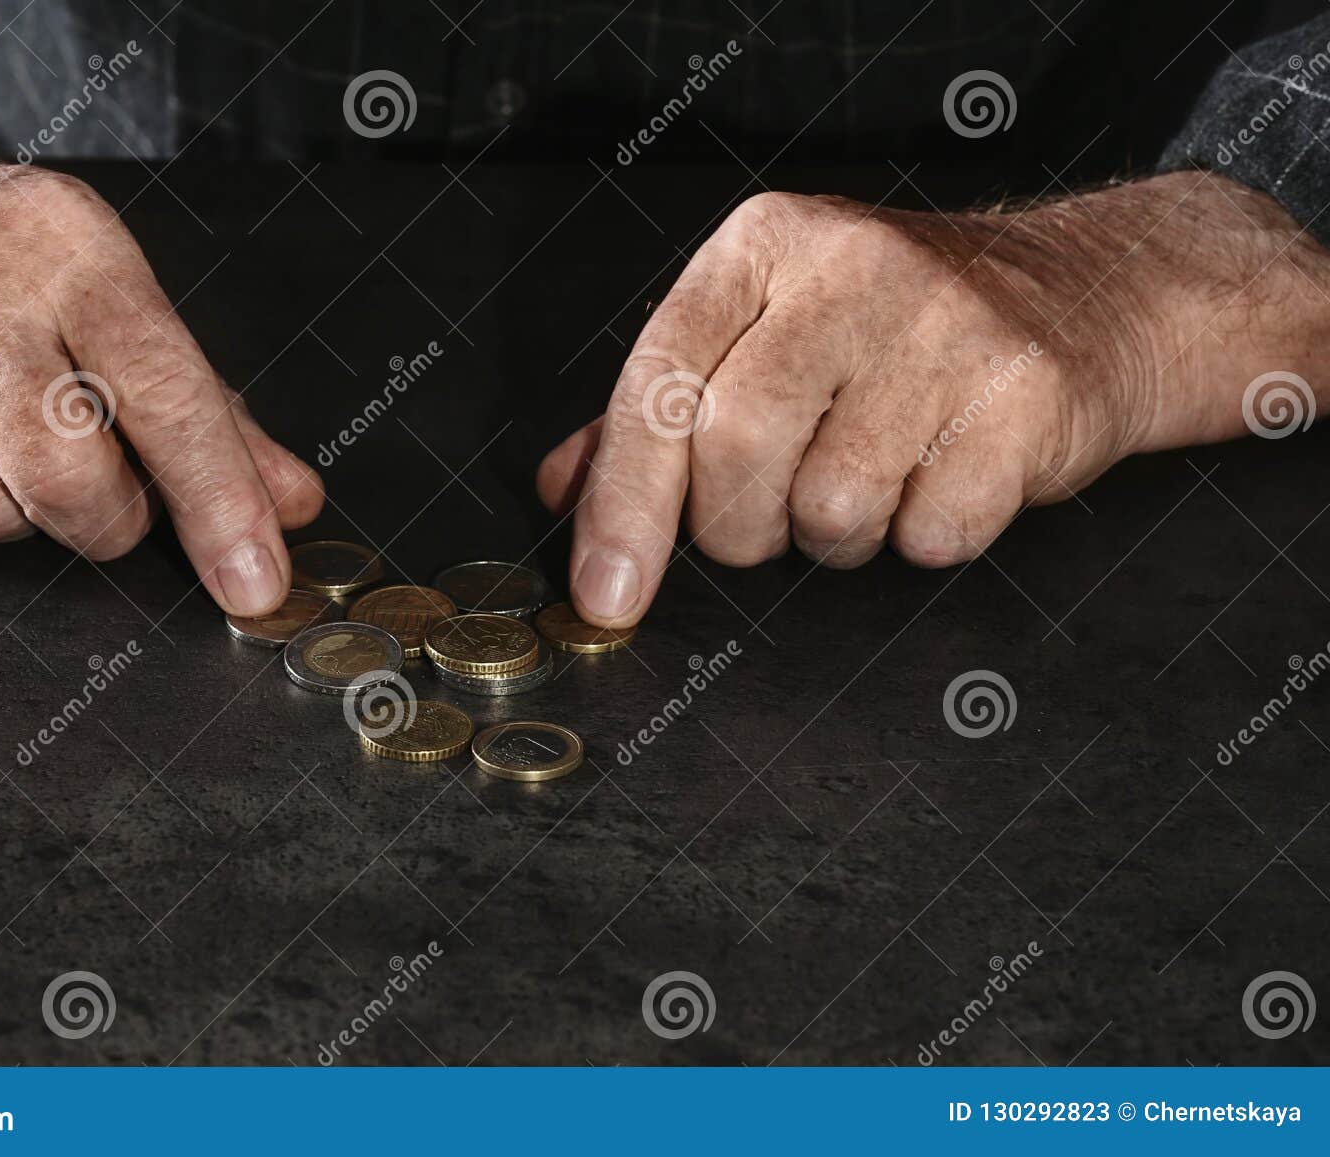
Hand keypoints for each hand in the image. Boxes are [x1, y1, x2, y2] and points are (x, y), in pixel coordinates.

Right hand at [0, 53, 320, 615]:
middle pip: (73, 483)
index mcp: (70, 250)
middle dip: (108, 514)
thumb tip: (289, 505)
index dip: (220, 502)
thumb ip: (209, 413)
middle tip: (98, 473)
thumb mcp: (112, 300)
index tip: (256, 582)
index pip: (168, 396)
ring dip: (22, 511)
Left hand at [538, 171, 1329, 626]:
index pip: (658, 385)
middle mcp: (850, 267)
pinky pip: (933, 531)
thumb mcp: (763, 332)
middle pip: (736, 452)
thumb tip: (561, 490)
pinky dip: (927, 536)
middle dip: (741, 527)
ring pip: (832, 505)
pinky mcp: (1028, 391)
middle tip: (775, 516)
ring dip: (839, 535)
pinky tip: (945, 478)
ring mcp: (948, 324)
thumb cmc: (895, 329)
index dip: (622, 506)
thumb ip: (655, 412)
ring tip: (875, 479)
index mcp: (761, 247)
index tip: (604, 597)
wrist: (1090, 292)